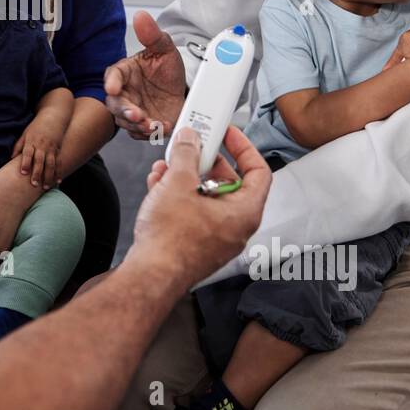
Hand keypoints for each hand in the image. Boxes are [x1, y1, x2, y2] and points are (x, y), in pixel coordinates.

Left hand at [12, 114, 67, 188]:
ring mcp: (51, 148)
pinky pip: (59, 162)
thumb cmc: (36, 127)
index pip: (28, 153)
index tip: (23, 173)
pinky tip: (58, 181)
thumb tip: (11, 158)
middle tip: (34, 184)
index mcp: (32, 141)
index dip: (25, 163)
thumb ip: (18, 145)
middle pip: (39, 161)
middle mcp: (42, 145)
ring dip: (48, 176)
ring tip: (45, 187)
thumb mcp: (25, 133)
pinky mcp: (58, 150)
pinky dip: (59, 172)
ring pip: (50, 164)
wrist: (54, 117)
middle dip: (37, 173)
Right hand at [103, 11, 186, 139]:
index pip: (113, 75)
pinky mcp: (143, 125)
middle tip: (137, 114)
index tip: (113, 88)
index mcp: (125, 72)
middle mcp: (124, 93)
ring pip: (126, 121)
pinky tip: (160, 128)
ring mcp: (132, 110)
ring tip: (152, 125)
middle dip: (124, 111)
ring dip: (137, 125)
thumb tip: (141, 16)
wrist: (182, 89)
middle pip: (115, 104)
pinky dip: (148, 133)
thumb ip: (152, 34)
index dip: (111, 82)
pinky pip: (140, 133)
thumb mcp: (164, 48)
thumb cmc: (166, 69)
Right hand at [124, 125, 269, 291]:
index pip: (258, 172)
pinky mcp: (196, 244)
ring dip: (186, 177)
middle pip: (228, 182)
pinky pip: (193, 212)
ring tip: (167, 166)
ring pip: (206, 197)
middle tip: (191, 147)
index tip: (228, 134)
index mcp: (244, 212)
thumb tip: (190, 140)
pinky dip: (178, 196)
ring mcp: (216, 238)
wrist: (150, 275)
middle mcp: (235, 227)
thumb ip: (187, 155)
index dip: (244, 148)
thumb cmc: (171, 240)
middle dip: (205, 162)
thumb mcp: (178, 183)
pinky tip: (158, 184)